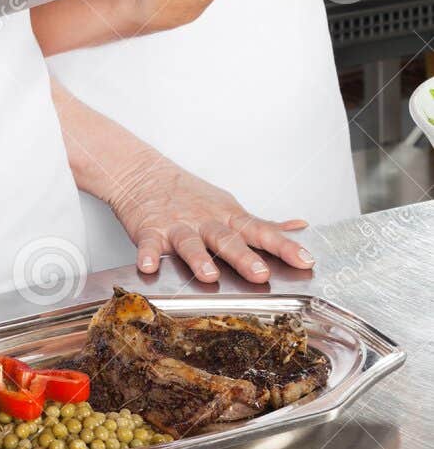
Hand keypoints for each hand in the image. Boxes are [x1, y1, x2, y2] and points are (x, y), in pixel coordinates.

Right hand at [108, 147, 316, 284]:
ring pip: (190, 242)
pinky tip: (148, 266)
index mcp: (228, 217)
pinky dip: (148, 254)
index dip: (284, 247)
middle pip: (226, 239)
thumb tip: (300, 227)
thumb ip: (262, 224)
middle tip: (260, 274)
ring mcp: (177, 226)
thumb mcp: (229, 206)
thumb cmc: (189, 195)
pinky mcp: (149, 230)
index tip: (305, 260)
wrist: (143, 173)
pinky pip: (148, 243)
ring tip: (209, 275)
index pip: (261, 231)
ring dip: (199, 258)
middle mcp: (205, 221)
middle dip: (244, 257)